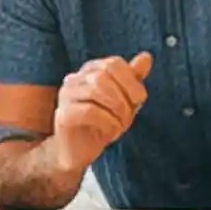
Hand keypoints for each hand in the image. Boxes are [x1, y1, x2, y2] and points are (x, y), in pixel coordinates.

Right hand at [53, 53, 153, 173]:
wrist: (79, 152)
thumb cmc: (102, 123)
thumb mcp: (125, 100)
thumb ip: (133, 79)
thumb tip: (147, 56)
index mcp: (90, 70)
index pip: (114, 63)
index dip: (131, 80)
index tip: (139, 100)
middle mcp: (75, 78)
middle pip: (105, 74)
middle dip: (124, 96)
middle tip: (128, 116)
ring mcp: (66, 95)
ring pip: (96, 89)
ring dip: (116, 109)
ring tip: (120, 124)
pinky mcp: (63, 115)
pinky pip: (89, 111)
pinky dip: (107, 121)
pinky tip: (110, 131)